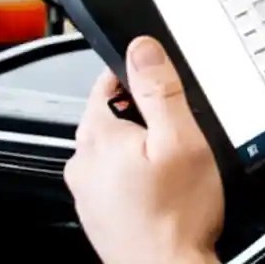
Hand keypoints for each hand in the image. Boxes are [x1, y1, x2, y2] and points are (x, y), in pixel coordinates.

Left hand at [66, 37, 223, 263]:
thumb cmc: (177, 215)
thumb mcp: (181, 140)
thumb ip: (160, 91)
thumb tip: (142, 49)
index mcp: (98, 136)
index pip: (108, 81)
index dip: (142, 80)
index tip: (166, 96)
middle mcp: (83, 161)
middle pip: (111, 116)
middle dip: (144, 118)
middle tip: (179, 138)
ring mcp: (87, 189)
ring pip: (114, 148)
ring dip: (140, 149)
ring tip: (173, 168)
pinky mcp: (97, 211)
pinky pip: (115, 177)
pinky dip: (136, 177)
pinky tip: (162, 192)